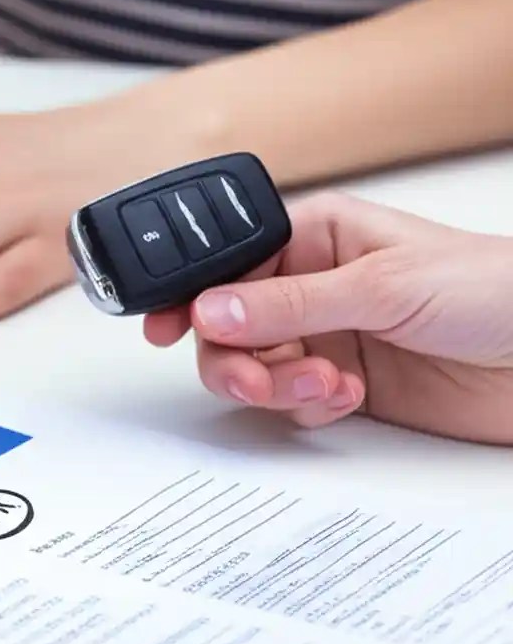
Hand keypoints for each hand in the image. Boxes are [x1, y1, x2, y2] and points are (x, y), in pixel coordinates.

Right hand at [145, 193, 512, 444]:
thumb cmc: (497, 288)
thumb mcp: (383, 286)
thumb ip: (289, 302)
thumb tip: (210, 307)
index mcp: (316, 237)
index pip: (228, 262)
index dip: (190, 293)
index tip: (164, 325)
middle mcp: (312, 286)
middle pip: (227, 324)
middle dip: (233, 355)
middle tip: (254, 377)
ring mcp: (327, 336)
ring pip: (253, 366)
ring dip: (274, 384)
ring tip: (318, 385)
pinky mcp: (344, 384)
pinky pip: (289, 402)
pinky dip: (306, 407)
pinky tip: (345, 396)